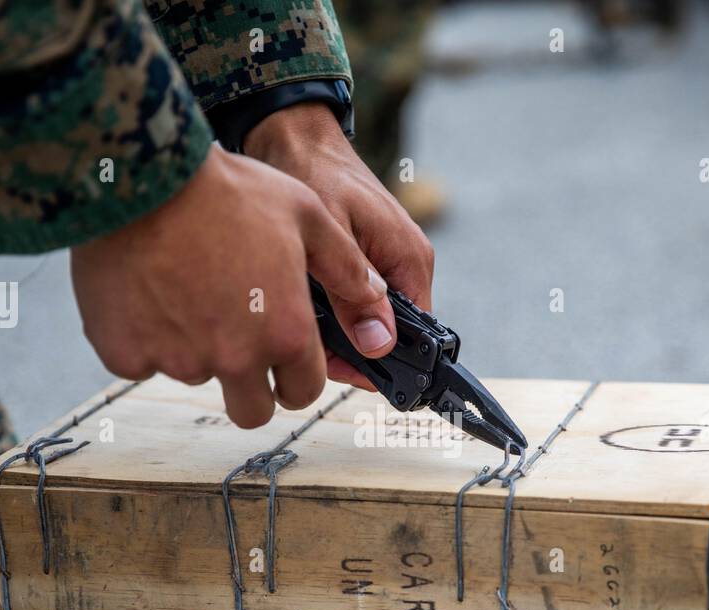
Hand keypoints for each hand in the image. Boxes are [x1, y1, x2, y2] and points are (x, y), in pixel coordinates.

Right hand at [69, 145, 393, 427]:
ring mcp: (177, 360)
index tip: (286, 355)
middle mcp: (235, 358)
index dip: (299, 374)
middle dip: (252, 386)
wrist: (139, 174)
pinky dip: (144, 336)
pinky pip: (141, 360)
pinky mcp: (125, 353)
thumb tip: (378, 312)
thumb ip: (348, 272)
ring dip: (197, 349)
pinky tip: (148, 290)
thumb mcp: (307, 216)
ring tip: (189, 288)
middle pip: (252, 409)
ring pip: (197, 375)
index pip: (305, 391)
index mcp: (285, 333)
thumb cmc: (228, 190)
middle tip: (238, 338)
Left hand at [245, 102, 435, 389]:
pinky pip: (351, 302)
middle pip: (387, 334)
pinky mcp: (363, 262)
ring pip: (366, 322)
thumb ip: (352, 293)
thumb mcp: (330, 235)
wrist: (294, 136)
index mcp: (410, 260)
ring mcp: (385, 265)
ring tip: (295, 330)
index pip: (414, 335)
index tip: (340, 373)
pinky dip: (326, 312)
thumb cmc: (312, 171)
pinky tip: (298, 309)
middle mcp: (405, 265)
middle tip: (305, 355)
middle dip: (348, 351)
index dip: (379, 362)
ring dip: (333, 333)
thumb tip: (379, 346)